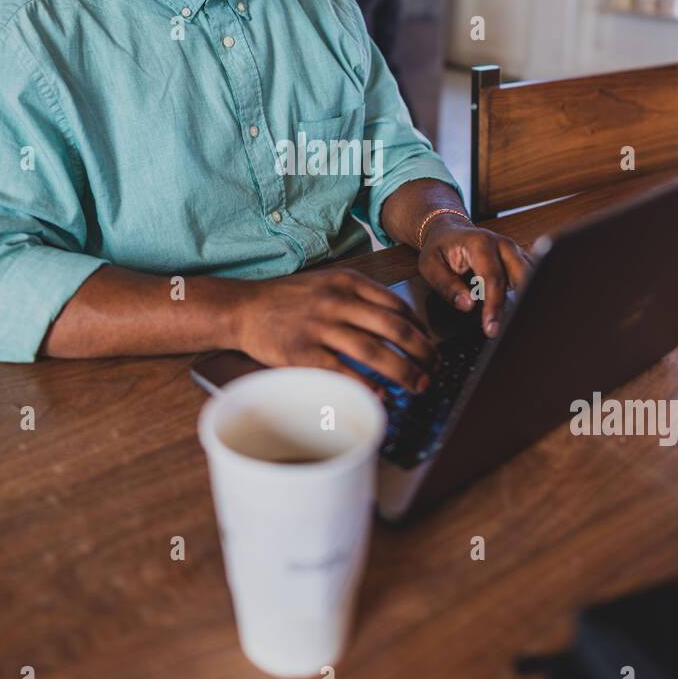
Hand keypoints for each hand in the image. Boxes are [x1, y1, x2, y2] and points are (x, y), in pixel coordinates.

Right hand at [235, 268, 435, 394]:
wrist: (243, 308)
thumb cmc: (288, 300)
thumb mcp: (327, 284)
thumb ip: (359, 298)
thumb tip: (400, 325)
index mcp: (347, 282)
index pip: (397, 306)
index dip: (421, 329)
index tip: (430, 345)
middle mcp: (337, 301)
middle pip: (394, 329)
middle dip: (422, 352)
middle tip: (434, 369)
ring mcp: (320, 327)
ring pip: (374, 352)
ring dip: (403, 372)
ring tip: (418, 385)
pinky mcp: (303, 352)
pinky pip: (342, 371)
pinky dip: (366, 385)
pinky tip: (381, 395)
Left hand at [418, 218, 532, 337]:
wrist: (449, 232)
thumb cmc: (440, 249)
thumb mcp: (430, 266)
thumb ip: (447, 286)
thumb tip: (468, 305)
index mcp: (480, 243)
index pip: (493, 278)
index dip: (494, 306)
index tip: (492, 328)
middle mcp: (503, 244)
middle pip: (523, 276)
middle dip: (519, 305)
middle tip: (508, 330)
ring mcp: (515, 251)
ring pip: (532, 277)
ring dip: (526, 300)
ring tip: (516, 324)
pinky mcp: (520, 259)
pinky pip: (532, 277)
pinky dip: (528, 294)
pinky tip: (521, 312)